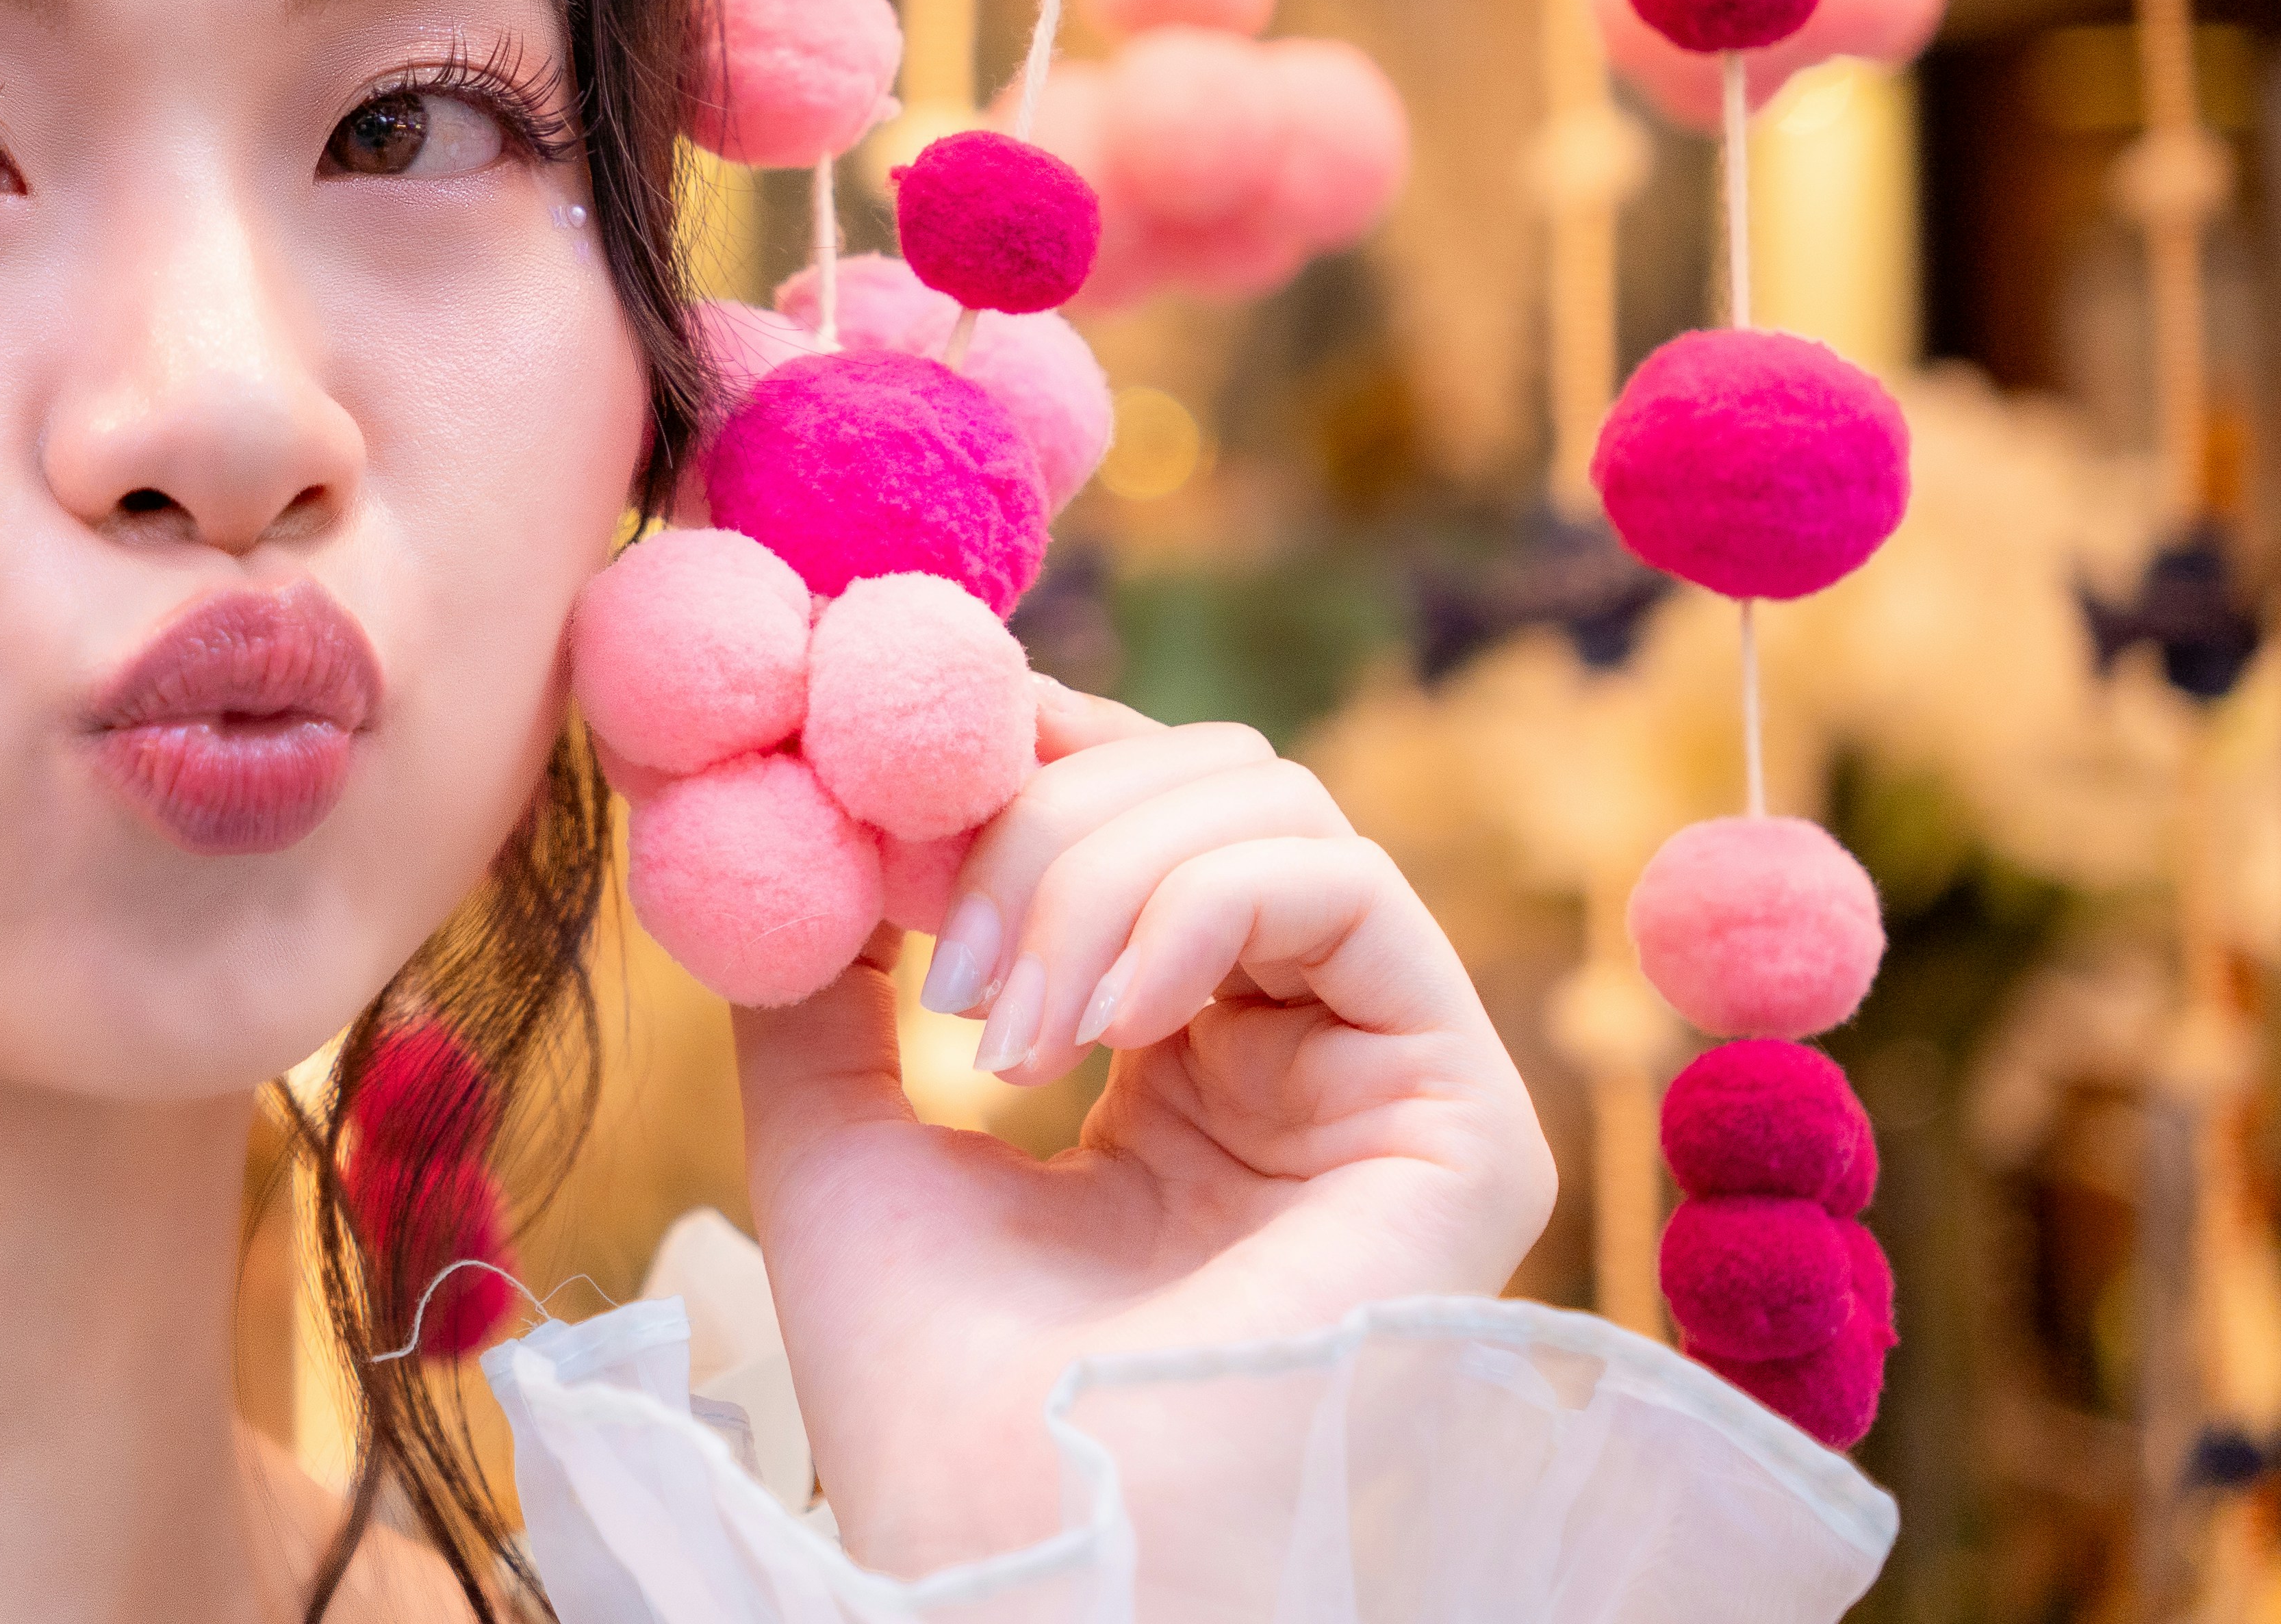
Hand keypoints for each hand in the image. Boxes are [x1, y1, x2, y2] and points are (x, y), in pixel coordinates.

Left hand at [728, 683, 1555, 1581]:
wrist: (1007, 1539)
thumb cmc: (922, 1384)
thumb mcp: (834, 1121)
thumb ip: (832, 964)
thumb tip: (826, 803)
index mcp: (1179, 1057)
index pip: (1140, 806)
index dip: (1028, 749)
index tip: (901, 758)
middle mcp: (1301, 1057)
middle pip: (1211, 786)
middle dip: (1048, 814)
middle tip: (942, 942)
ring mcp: (1390, 1086)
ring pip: (1276, 813)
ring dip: (1097, 868)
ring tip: (1003, 1026)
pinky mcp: (1463, 1121)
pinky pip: (1347, 890)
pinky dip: (1188, 908)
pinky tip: (1094, 1025)